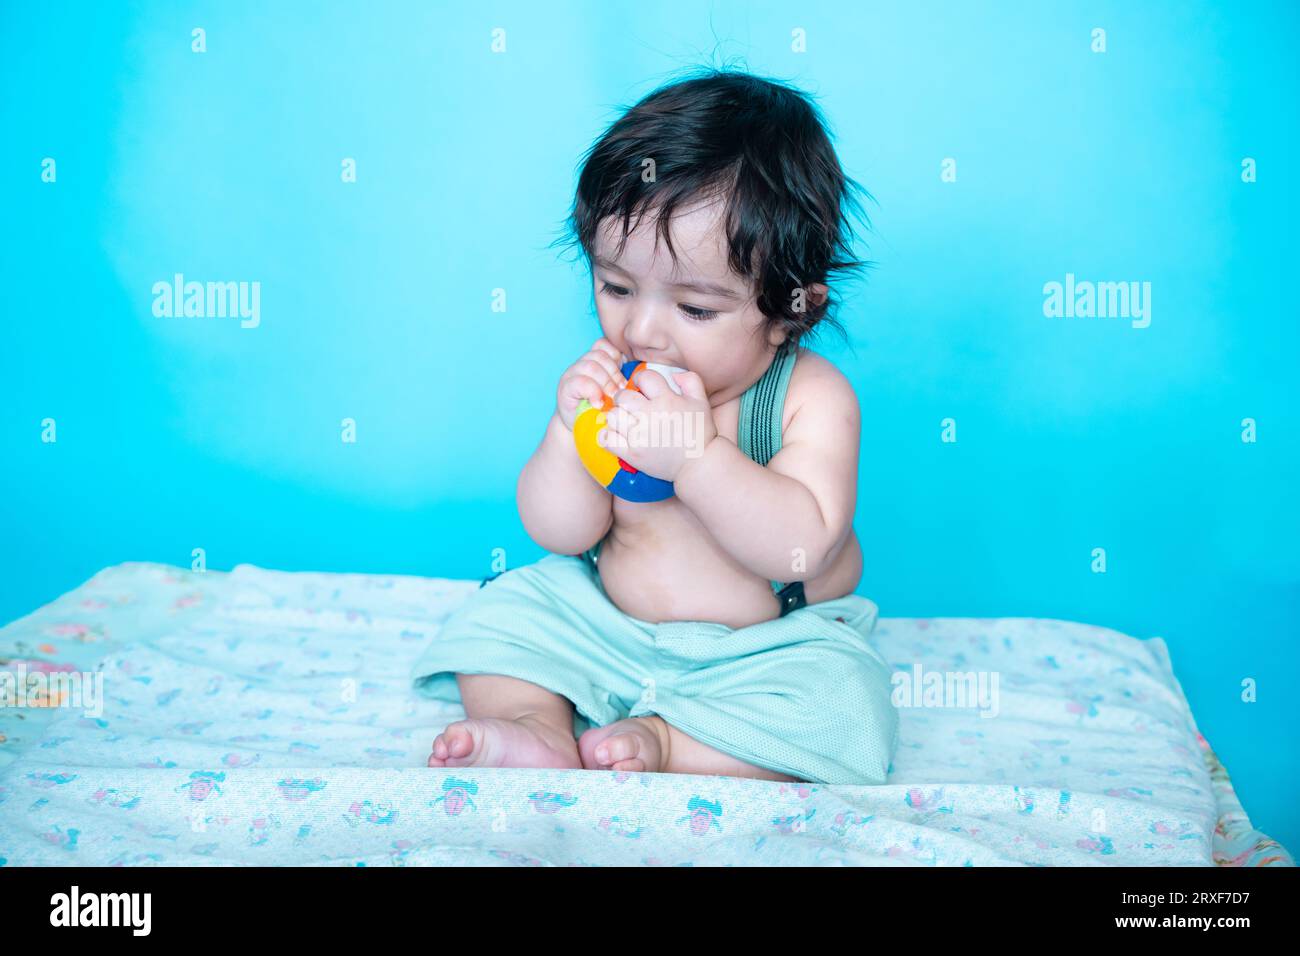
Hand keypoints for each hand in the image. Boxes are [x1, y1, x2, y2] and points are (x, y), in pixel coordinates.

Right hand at [556, 337, 627, 431]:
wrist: (582, 429)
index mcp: (593, 361)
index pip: (604, 344)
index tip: (622, 374)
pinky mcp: (565, 388)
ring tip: (611, 398)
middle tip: (621, 391)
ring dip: (605, 383)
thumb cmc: (602, 410)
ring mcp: (571, 374)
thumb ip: (621, 378)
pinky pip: (580, 381)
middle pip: (599, 355)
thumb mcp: (615, 391)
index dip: (616, 356)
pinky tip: (598, 404)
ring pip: (590, 366)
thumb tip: (637, 372)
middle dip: (614, 373)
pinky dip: (593, 392)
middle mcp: (580, 364)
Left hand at [600, 367, 717, 482]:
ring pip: (612, 416)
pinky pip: (607, 439)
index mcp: (667, 399)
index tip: (643, 388)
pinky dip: (608, 436)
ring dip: (617, 417)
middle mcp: (651, 415)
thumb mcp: (701, 401)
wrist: (699, 464)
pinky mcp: (632, 453)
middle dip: (624, 398)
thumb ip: (690, 380)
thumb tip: (673, 374)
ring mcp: (640, 435)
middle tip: (630, 406)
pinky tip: (617, 435)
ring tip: (625, 422)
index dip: (641, 379)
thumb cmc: (700, 432)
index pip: (643, 377)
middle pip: (622, 396)